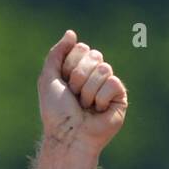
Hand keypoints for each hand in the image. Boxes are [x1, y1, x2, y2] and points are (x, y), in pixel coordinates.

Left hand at [38, 30, 127, 153]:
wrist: (68, 135)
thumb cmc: (56, 112)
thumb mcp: (48, 79)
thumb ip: (56, 54)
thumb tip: (71, 33)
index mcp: (78, 70)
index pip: (81, 48)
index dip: (70, 65)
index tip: (64, 84)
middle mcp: (94, 76)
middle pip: (94, 55)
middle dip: (78, 76)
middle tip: (74, 96)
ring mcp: (108, 86)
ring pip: (104, 69)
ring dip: (88, 90)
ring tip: (84, 106)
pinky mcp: (120, 97)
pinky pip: (113, 83)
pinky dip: (100, 98)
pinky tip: (97, 111)